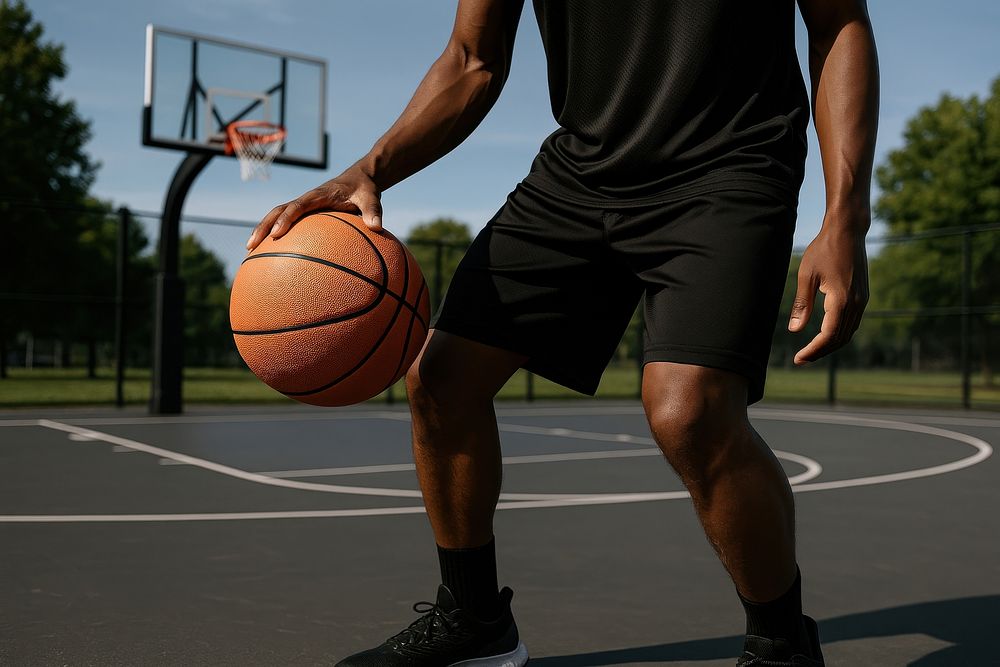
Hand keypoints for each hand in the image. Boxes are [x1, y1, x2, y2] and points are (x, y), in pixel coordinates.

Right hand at [246, 165, 382, 249]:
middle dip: (263, 227)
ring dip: (263, 230)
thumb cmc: (365, 189)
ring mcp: (304, 205)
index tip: (277, 234)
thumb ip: (374, 211)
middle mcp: (307, 199)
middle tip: (251, 246)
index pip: (298, 206)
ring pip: (277, 216)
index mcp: (319, 195)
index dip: (286, 219)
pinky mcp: (306, 213)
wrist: (361, 178)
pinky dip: (276, 234)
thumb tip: (377, 228)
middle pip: (278, 211)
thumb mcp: (372, 197)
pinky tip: (272, 254)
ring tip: (250, 251)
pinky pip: (287, 222)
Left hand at [788, 219, 868, 364]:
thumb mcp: (806, 276)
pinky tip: (824, 335)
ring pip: (848, 332)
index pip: (828, 335)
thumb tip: (794, 330)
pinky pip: (852, 322)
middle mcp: (856, 303)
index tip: (798, 359)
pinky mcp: (863, 296)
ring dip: (830, 344)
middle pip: (840, 338)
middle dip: (820, 351)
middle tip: (801, 359)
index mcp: (841, 300)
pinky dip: (838, 333)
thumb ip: (802, 304)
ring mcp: (862, 300)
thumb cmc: (823, 250)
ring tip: (810, 351)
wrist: (848, 231)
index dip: (813, 350)